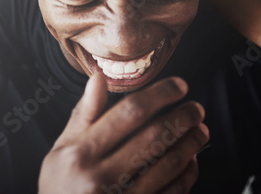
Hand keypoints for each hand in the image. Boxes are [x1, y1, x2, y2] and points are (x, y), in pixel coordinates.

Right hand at [38, 73, 208, 193]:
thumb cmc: (60, 188)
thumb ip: (83, 115)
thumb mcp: (60, 152)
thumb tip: (99, 78)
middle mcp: (100, 177)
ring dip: (190, 144)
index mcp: (80, 154)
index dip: (160, 95)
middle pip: (154, 137)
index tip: (178, 86)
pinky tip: (191, 161)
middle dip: (182, 118)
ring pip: (168, 165)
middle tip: (196, 109)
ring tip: (200, 130)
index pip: (129, 113)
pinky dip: (187, 175)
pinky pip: (171, 193)